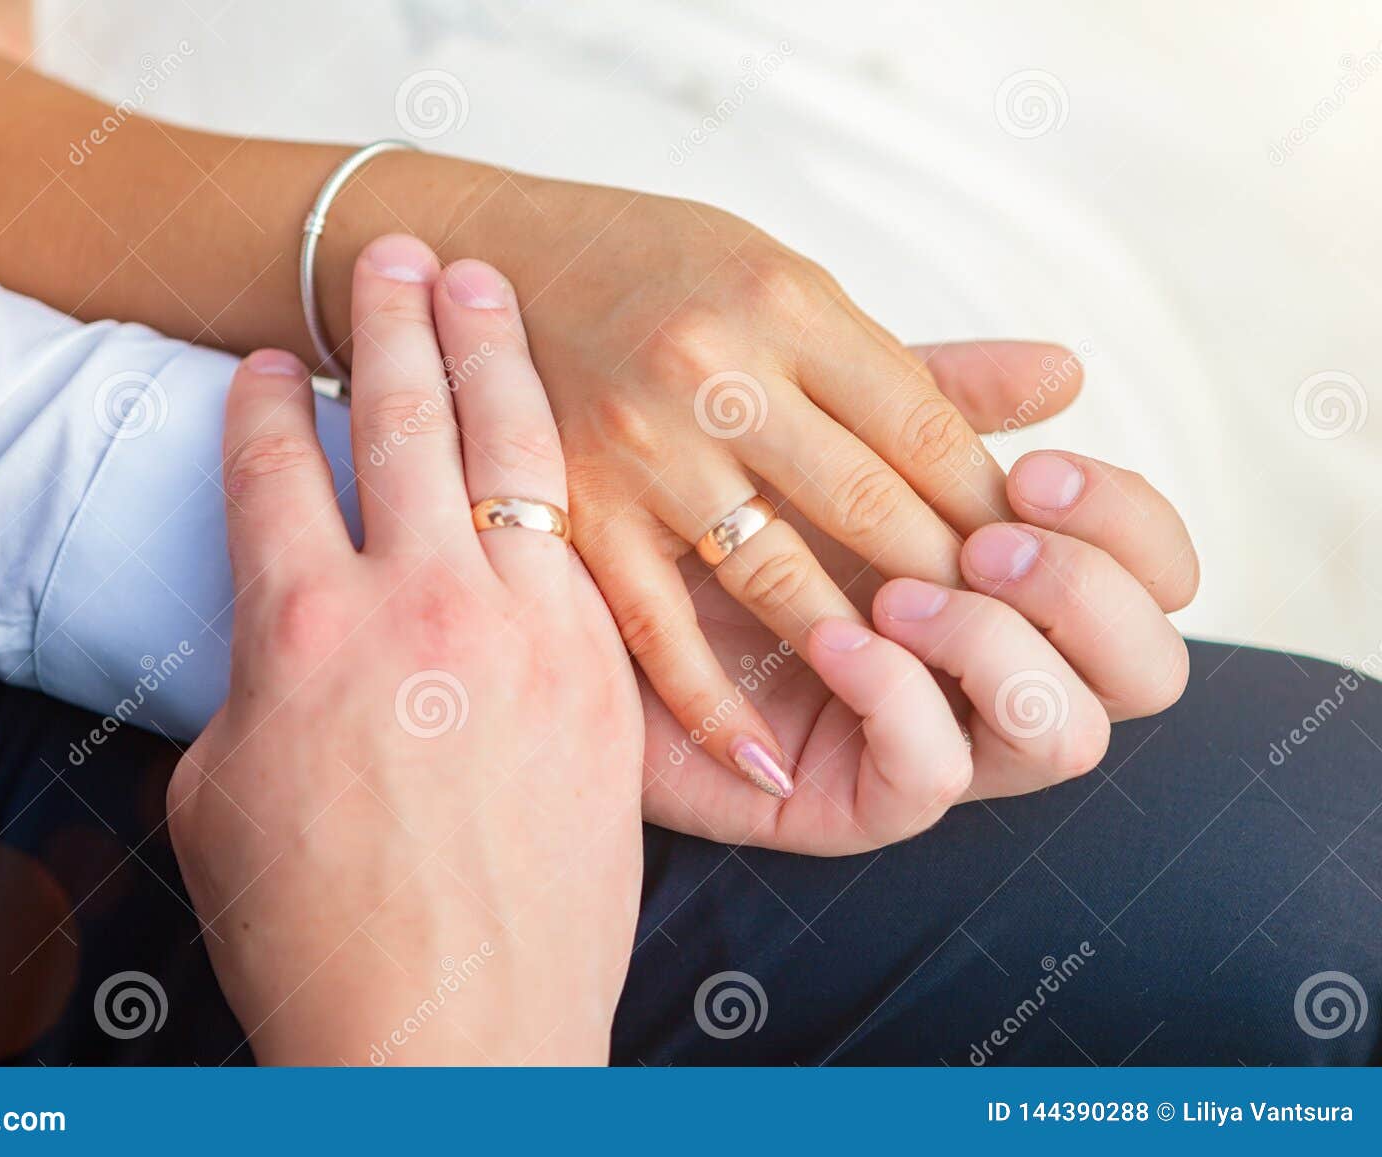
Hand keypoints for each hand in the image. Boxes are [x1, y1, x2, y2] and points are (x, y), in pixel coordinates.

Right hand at [167, 236, 642, 1065]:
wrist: (449, 1037)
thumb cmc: (316, 937)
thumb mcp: (226, 795)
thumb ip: (263, 681)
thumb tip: (294, 635)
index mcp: (295, 628)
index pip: (266, 466)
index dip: (255, 403)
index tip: (259, 366)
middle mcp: (416, 604)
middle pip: (398, 419)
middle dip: (390, 322)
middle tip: (396, 258)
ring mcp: (525, 632)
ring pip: (515, 452)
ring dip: (496, 357)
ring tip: (488, 288)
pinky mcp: (603, 677)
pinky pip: (593, 548)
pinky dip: (576, 477)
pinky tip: (575, 434)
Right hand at [332, 175, 1074, 798]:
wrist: (488, 263)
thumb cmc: (660, 275)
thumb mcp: (790, 289)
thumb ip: (918, 358)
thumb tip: (1065, 384)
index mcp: (786, 301)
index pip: (925, 426)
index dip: (990, 509)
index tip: (1026, 570)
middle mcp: (715, 367)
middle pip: (868, 502)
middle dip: (942, 584)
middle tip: (992, 649)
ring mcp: (637, 444)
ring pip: (775, 573)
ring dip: (854, 643)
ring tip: (907, 696)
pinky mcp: (570, 510)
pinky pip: (656, 628)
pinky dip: (713, 704)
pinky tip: (765, 759)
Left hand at [635, 348, 1198, 852]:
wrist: (577, 580)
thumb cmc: (704, 490)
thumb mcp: (815, 431)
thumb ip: (931, 404)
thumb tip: (1066, 369)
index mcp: (1009, 581)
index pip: (1154, 574)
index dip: (1124, 525)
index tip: (1035, 471)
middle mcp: (994, 672)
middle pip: (1149, 668)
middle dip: (1080, 592)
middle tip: (989, 539)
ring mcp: (934, 740)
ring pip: (1066, 737)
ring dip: (1000, 651)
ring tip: (901, 590)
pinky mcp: (850, 800)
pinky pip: (929, 775)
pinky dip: (900, 702)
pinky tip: (835, 638)